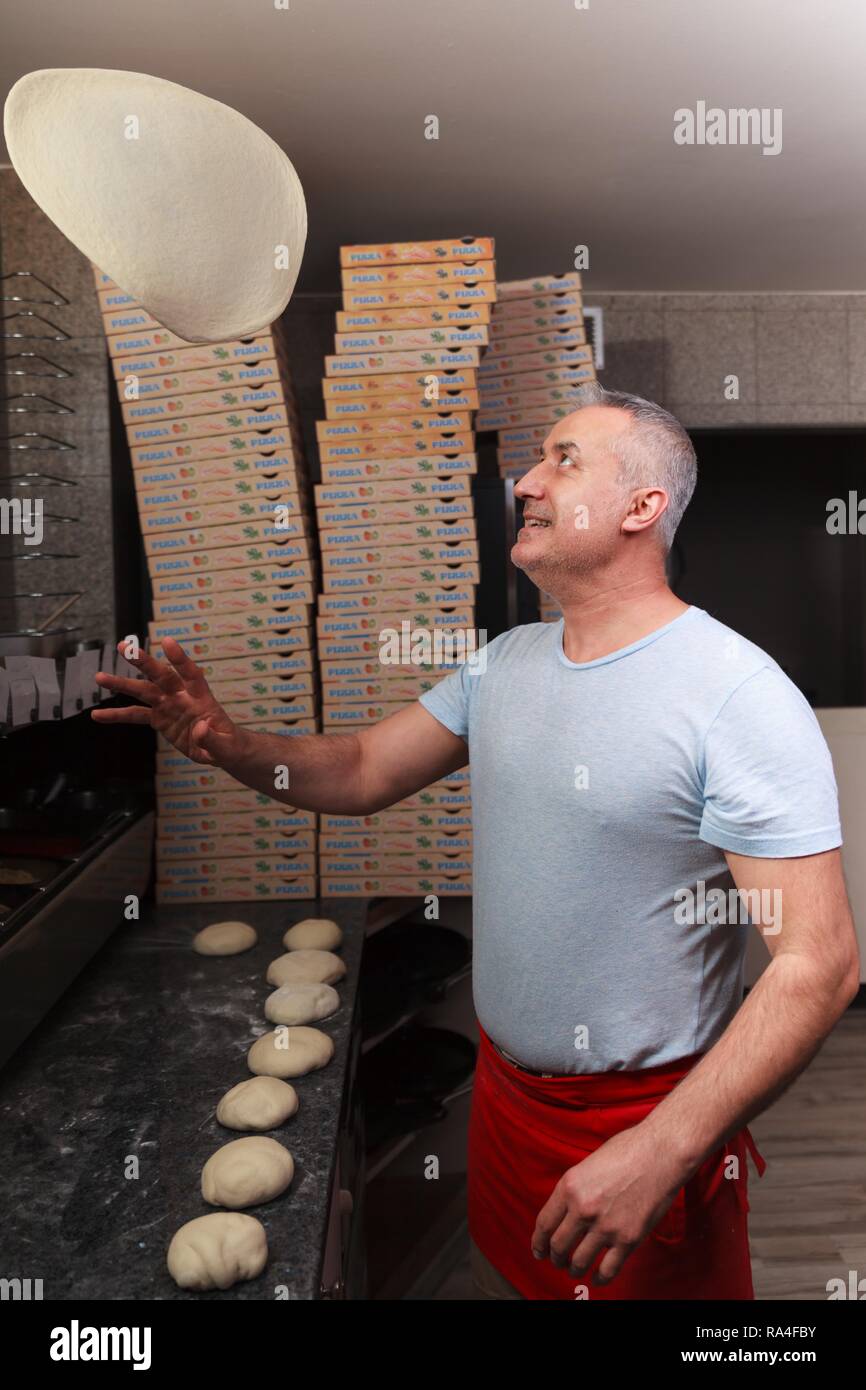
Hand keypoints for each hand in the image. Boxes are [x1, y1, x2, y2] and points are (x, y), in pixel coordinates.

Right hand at [91, 636, 247, 766]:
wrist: (221, 750)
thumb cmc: (228, 744)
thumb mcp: (226, 747)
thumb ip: (212, 739)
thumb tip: (200, 729)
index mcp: (201, 698)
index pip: (191, 674)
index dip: (180, 659)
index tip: (167, 642)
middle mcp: (182, 697)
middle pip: (161, 676)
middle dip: (143, 662)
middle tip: (123, 647)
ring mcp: (169, 706)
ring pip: (143, 692)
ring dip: (122, 684)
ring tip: (99, 677)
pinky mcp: (160, 719)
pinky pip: (135, 716)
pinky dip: (117, 715)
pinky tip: (97, 714)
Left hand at [531, 1123, 687, 1286]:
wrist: (661, 1153)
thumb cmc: (627, 1151)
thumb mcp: (588, 1164)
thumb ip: (575, 1190)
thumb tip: (566, 1212)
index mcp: (569, 1187)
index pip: (544, 1224)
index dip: (538, 1242)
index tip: (539, 1250)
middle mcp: (583, 1209)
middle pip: (558, 1246)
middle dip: (555, 1257)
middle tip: (557, 1260)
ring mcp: (605, 1226)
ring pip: (578, 1261)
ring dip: (574, 1269)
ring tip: (574, 1269)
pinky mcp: (628, 1239)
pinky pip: (607, 1269)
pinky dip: (599, 1279)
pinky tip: (596, 1278)